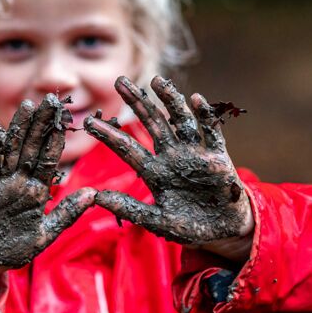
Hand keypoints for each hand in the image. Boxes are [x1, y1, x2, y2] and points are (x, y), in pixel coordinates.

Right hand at [0, 94, 95, 271]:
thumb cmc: (14, 248)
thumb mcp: (46, 234)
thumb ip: (67, 214)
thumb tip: (93, 194)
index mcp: (35, 189)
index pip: (48, 158)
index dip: (56, 138)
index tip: (67, 116)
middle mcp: (16, 182)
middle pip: (29, 148)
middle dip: (40, 124)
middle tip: (50, 99)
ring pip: (8, 152)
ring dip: (17, 130)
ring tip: (27, 107)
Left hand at [84, 76, 253, 260]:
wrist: (223, 232)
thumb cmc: (188, 227)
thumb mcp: (156, 222)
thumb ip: (129, 209)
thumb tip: (96, 198)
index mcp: (154, 171)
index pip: (127, 148)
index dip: (108, 135)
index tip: (88, 121)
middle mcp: (172, 156)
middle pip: (152, 123)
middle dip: (137, 101)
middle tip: (119, 80)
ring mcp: (194, 153)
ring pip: (180, 120)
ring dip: (170, 100)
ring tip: (157, 80)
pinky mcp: (218, 156)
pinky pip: (211, 132)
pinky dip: (205, 116)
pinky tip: (196, 99)